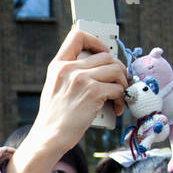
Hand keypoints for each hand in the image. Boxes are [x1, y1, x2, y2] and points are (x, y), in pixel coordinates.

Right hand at [7, 27, 128, 172]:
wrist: (49, 137)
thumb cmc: (55, 117)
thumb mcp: (55, 87)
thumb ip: (70, 74)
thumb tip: (100, 67)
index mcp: (58, 65)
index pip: (77, 35)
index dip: (95, 41)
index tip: (103, 53)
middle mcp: (69, 68)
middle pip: (105, 55)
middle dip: (117, 68)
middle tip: (119, 82)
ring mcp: (81, 79)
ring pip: (116, 70)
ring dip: (122, 83)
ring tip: (119, 95)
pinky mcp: (93, 92)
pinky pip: (118, 88)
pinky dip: (121, 98)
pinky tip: (116, 107)